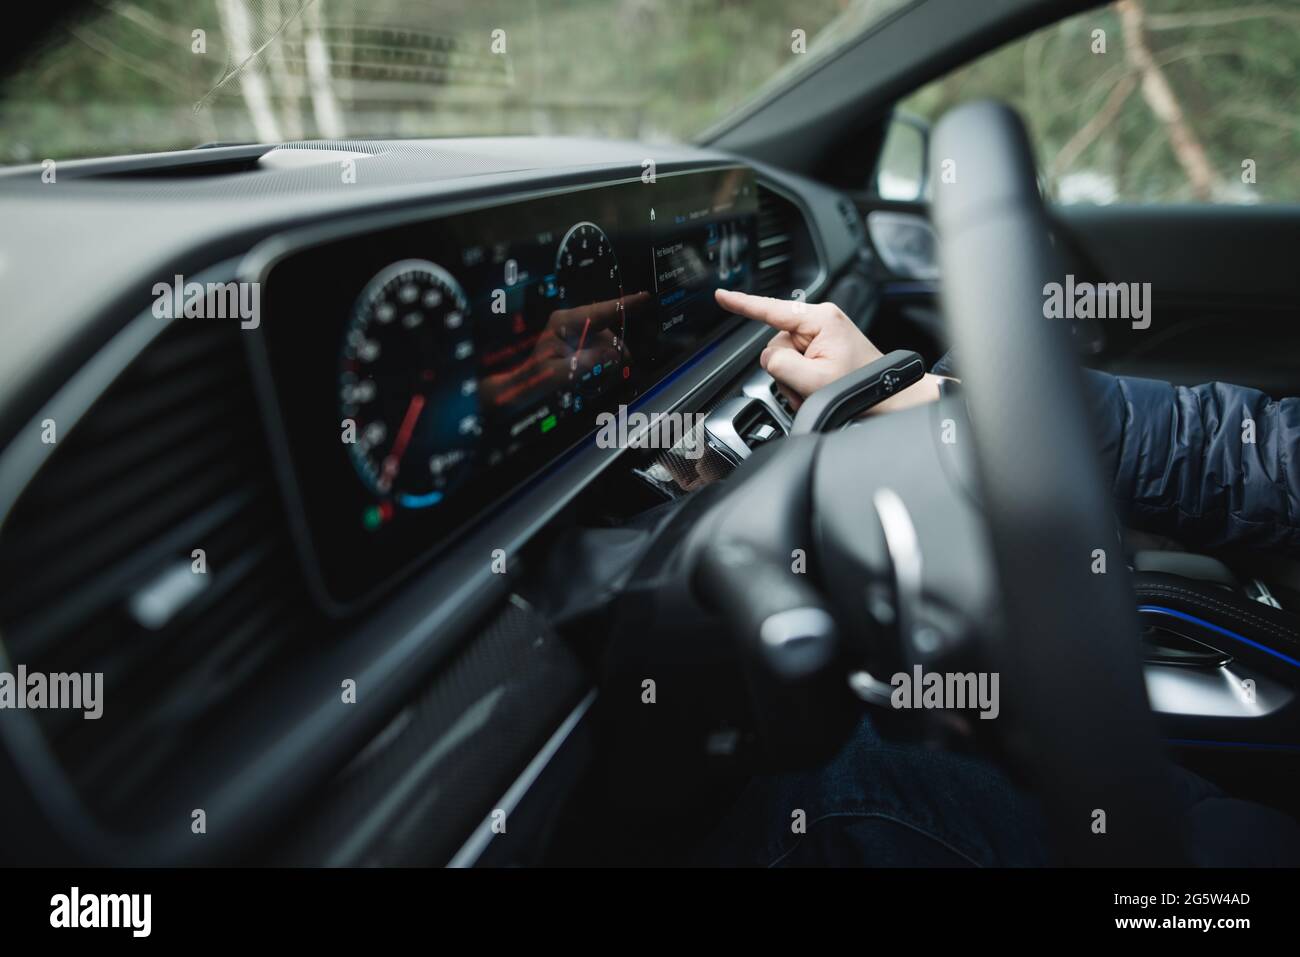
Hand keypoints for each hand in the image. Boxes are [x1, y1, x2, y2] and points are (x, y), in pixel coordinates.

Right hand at [714, 288, 945, 413]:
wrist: (888, 396)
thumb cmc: (862, 385)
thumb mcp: (814, 379)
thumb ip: (781, 365)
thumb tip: (769, 359)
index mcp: (819, 319)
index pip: (771, 310)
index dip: (742, 304)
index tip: (721, 295)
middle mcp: (819, 321)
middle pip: (776, 345)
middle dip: (786, 371)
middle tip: (809, 385)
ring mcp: (820, 334)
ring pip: (782, 359)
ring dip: (793, 380)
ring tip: (816, 388)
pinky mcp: (820, 347)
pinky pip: (794, 364)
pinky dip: (800, 381)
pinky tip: (816, 387)